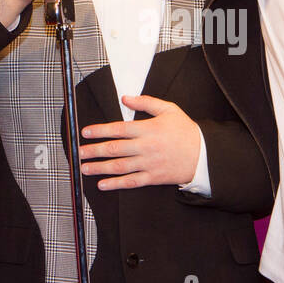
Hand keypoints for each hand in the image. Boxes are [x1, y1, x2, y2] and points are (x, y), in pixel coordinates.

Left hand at [78, 95, 199, 189]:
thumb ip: (146, 102)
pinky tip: (103, 184)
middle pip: (115, 149)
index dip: (100, 131)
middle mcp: (146, 147)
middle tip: (79, 152)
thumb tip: (125, 98)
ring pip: (120, 166)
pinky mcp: (153, 177)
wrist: (204, 154)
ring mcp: (149, 163)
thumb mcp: (169, 109)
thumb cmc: (185, 131)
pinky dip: (116, 184)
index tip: (86, 132)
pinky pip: (131, 182)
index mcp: (148, 129)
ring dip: (100, 168)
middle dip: (94, 150)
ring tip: (85, 168)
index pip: (118, 129)